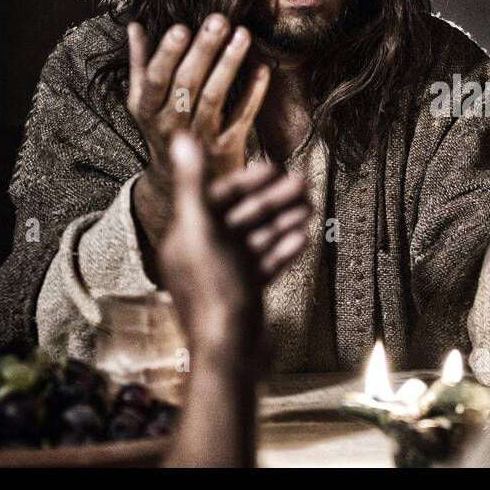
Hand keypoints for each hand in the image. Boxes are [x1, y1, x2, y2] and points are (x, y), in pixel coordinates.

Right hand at [127, 15, 270, 242]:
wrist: (185, 186)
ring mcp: (200, 139)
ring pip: (214, 98)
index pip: (155, 80)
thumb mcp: (144, 104)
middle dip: (204, 50)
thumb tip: (135, 26)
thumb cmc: (165, 131)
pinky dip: (253, 92)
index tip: (182, 27)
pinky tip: (262, 68)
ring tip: (243, 34)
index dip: (168, 54)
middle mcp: (170, 126)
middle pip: (187, 85)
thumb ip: (140, 66)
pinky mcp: (227, 149)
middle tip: (220, 20)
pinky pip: (241, 117)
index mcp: (147, 111)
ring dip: (229, 64)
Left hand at [157, 132, 309, 351]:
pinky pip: (265, 263)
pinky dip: (282, 249)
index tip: (273, 169)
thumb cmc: (212, 293)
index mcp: (187, 235)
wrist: (228, 350)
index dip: (246, 181)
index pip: (218, 197)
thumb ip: (193, 183)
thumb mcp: (201, 230)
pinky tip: (302, 238)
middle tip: (302, 185)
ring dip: (282, 220)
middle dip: (272, 199)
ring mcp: (225, 272)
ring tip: (308, 207)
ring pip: (257, 237)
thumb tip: (180, 138)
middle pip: (241, 215)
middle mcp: (204, 251)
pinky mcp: (244, 291)